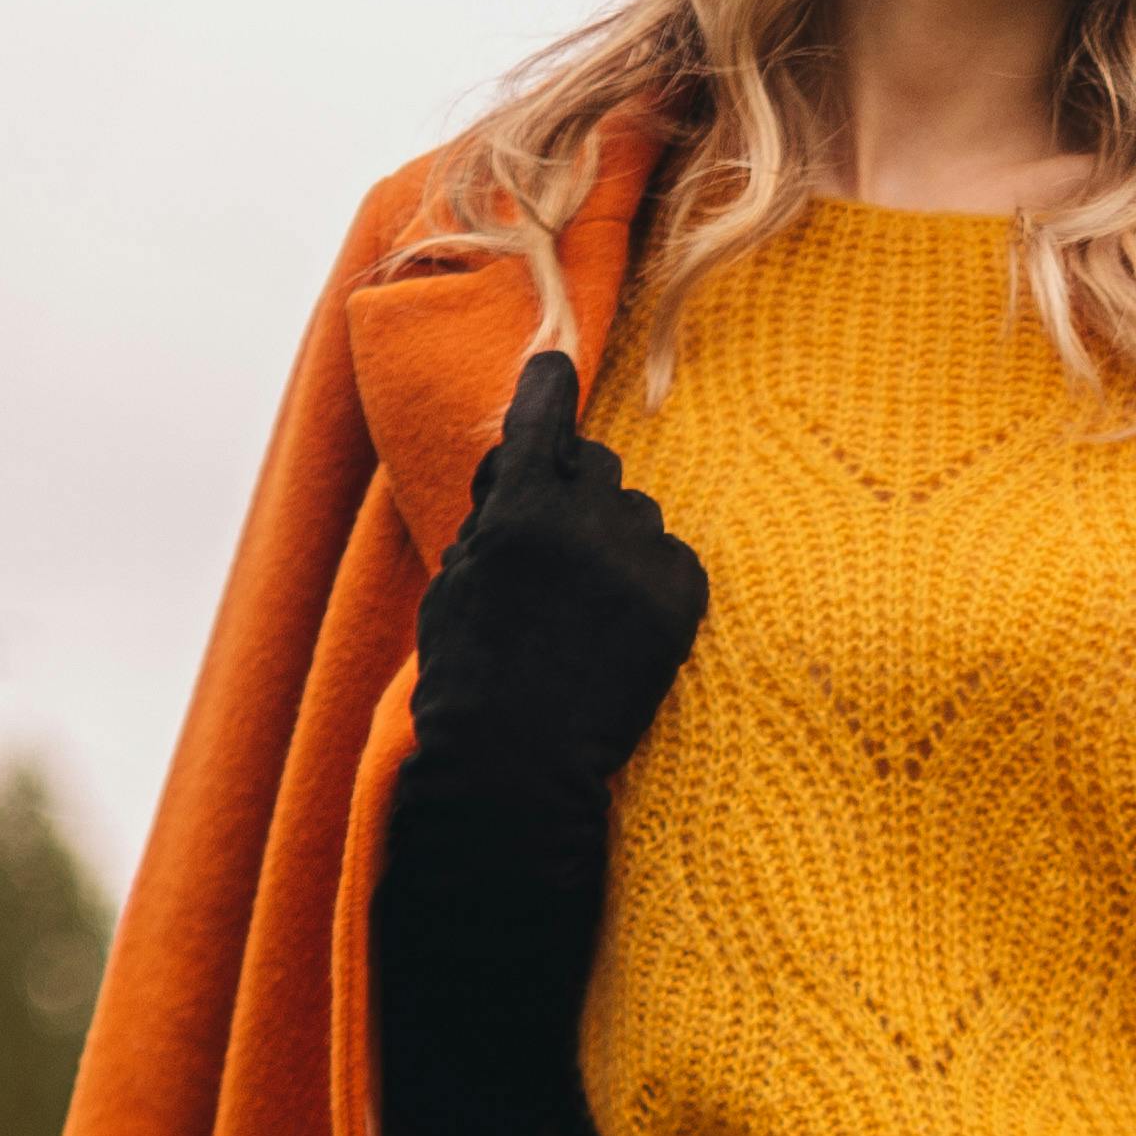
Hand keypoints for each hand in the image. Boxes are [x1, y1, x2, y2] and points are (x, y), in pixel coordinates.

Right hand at [400, 350, 708, 810]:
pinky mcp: (680, 599)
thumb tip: (516, 465)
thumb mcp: (454, 583)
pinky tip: (622, 631)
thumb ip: (490, 516)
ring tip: (588, 614)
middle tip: (557, 559)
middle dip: (576, 495)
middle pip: (595, 464)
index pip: (539, 416)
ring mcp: (636, 558)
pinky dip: (653, 584)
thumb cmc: (470, 681)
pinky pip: (674, 560)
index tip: (554, 366)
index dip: (546, 389)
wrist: (519, 769)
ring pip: (636, 515)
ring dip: (615, 545)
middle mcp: (579, 518)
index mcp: (514, 509)